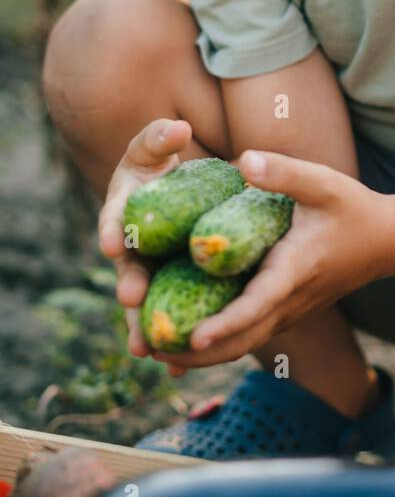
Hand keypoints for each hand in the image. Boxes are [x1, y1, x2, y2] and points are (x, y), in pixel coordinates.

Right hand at [98, 117, 197, 374]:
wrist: (175, 186)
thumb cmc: (160, 161)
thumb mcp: (156, 144)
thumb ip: (160, 137)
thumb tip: (177, 129)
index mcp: (123, 212)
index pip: (115, 220)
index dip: (113, 230)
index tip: (112, 242)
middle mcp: (131, 248)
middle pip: (128, 271)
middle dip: (129, 286)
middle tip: (132, 299)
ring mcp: (149, 271)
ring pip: (147, 304)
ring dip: (145, 327)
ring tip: (147, 351)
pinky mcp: (171, 288)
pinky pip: (171, 317)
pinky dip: (175, 343)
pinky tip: (180, 368)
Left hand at [147, 149, 394, 371]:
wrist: (387, 241)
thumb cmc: (353, 208)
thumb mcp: (323, 182)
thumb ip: (284, 172)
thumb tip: (242, 161)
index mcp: (295, 270)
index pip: (258, 305)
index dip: (226, 324)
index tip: (194, 337)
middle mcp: (291, 301)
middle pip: (241, 340)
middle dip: (196, 353)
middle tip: (151, 351)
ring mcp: (290, 311)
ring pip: (243, 344)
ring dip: (201, 355)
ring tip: (155, 351)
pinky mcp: (287, 310)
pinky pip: (249, 335)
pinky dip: (218, 343)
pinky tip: (185, 340)